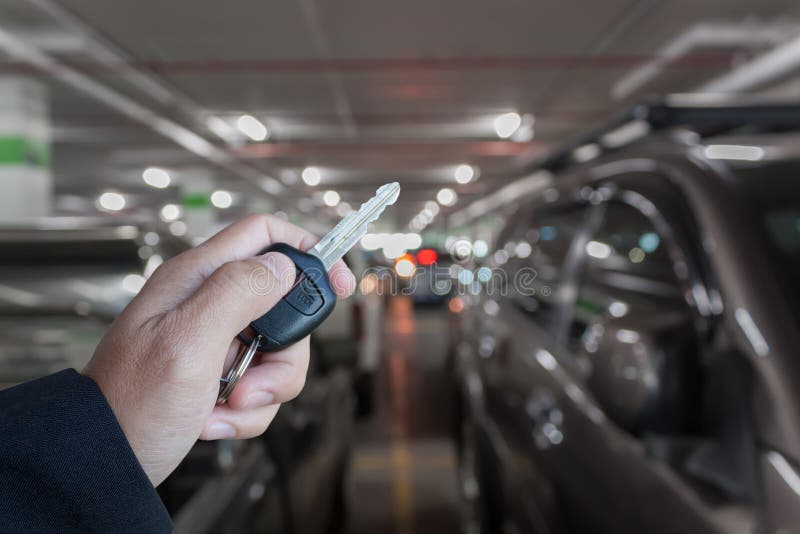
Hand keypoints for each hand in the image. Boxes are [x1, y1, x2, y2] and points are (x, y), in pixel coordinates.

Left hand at [83, 215, 355, 485]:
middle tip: (256, 378)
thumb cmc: (132, 403)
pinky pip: (263, 385)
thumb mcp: (187, 342)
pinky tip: (212, 420)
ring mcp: (217, 340)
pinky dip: (247, 410)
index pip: (264, 234)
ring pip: (279, 353)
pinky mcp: (220, 373)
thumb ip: (237, 293)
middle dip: (285, 352)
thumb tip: (282, 266)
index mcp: (198, 278)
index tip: (336, 283)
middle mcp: (210, 303)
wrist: (107, 462)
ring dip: (265, 389)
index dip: (307, 250)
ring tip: (226, 406)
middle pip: (285, 306)